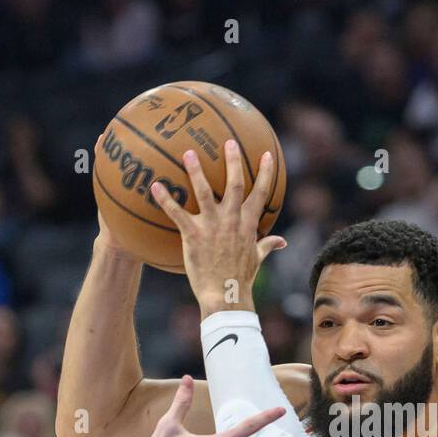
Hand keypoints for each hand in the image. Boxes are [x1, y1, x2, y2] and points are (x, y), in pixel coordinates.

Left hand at [150, 139, 285, 310]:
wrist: (225, 296)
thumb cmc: (240, 278)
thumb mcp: (257, 259)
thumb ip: (267, 244)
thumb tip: (282, 241)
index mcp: (248, 224)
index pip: (261, 193)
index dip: (265, 173)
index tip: (268, 154)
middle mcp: (231, 220)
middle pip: (235, 184)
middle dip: (233, 161)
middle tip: (228, 141)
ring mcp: (212, 227)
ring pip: (204, 192)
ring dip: (196, 171)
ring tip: (188, 153)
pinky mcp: (193, 235)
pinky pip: (177, 213)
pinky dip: (165, 199)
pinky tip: (155, 186)